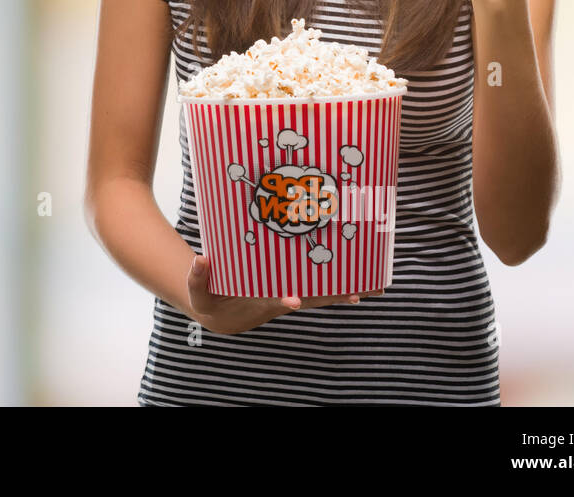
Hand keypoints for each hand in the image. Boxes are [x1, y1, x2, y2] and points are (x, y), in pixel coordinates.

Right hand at [186, 254, 382, 334]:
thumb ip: (197, 279)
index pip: (275, 300)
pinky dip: (336, 281)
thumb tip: (201, 258)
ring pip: (321, 291)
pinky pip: (317, 284)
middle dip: (335, 295)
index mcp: (258, 301)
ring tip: (375, 285)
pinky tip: (358, 276)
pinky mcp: (292, 285)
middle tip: (363, 293)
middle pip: (311, 298)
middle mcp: (281, 299)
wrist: (224, 315)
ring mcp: (289, 292)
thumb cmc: (211, 302)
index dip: (285, 300)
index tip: (293, 299)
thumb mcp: (200, 295)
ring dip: (346, 289)